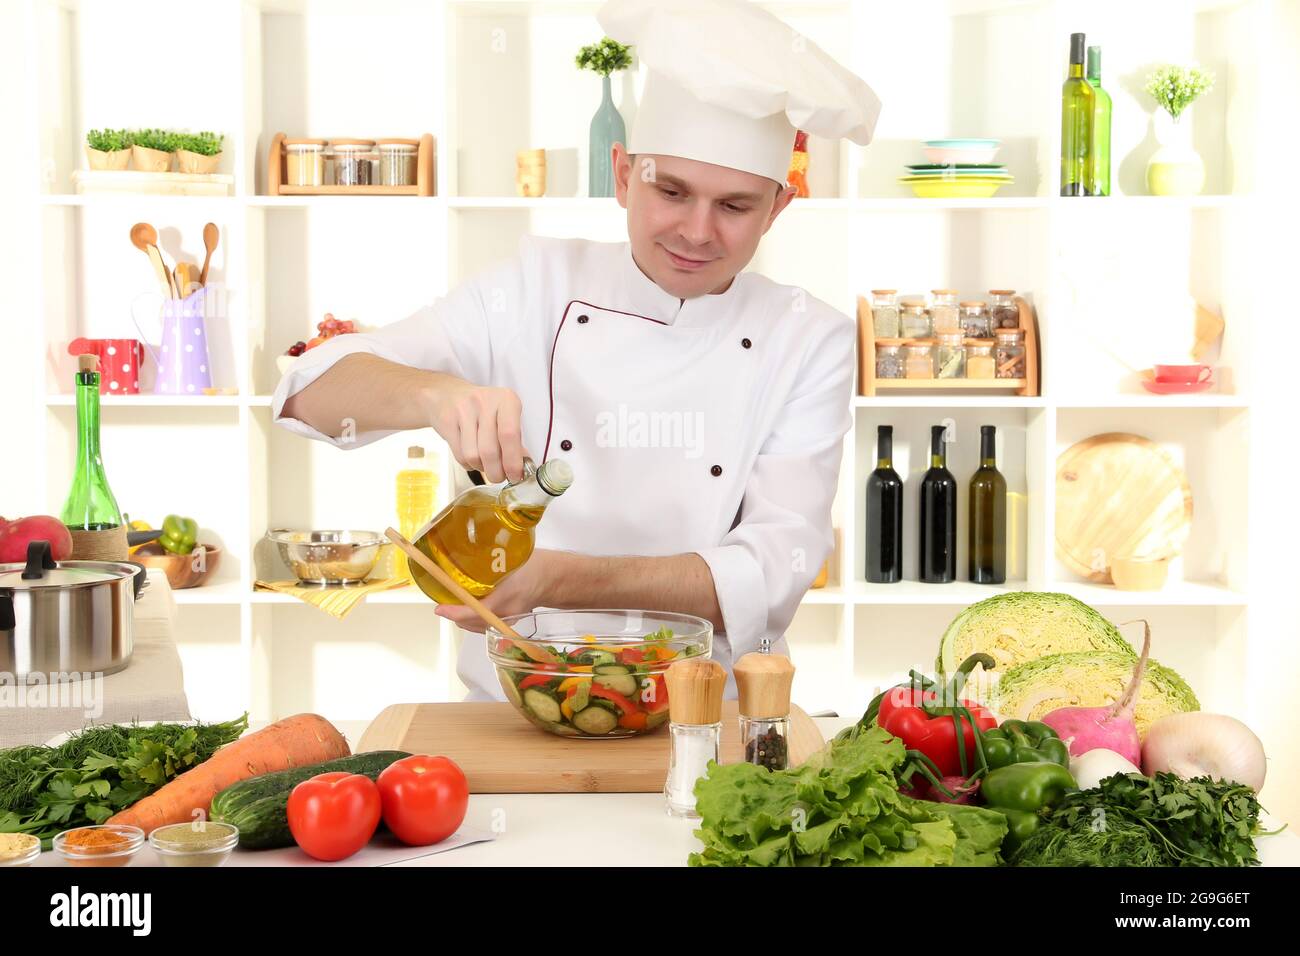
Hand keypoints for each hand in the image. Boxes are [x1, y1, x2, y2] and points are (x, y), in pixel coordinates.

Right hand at [426, 377, 528, 482]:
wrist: (447, 394)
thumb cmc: (482, 410)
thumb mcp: (503, 416)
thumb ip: (515, 439)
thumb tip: (524, 465)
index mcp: (506, 399)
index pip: (510, 434)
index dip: (513, 461)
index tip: (516, 476)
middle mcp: (485, 402)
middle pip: (490, 450)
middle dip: (496, 472)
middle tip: (499, 477)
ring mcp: (463, 411)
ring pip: (473, 456)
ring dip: (481, 468)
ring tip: (484, 463)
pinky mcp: (447, 421)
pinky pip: (459, 455)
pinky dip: (468, 464)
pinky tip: (471, 457)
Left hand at [433, 549, 560, 632]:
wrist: (553, 579)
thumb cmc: (532, 566)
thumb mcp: (509, 561)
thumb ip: (487, 565)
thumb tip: (458, 562)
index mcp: (506, 597)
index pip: (475, 611)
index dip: (454, 612)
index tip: (439, 608)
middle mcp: (506, 614)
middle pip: (472, 623)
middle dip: (454, 615)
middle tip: (442, 602)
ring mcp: (508, 622)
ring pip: (477, 627)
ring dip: (462, 619)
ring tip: (451, 605)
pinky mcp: (508, 623)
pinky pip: (485, 626)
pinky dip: (472, 621)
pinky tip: (467, 609)